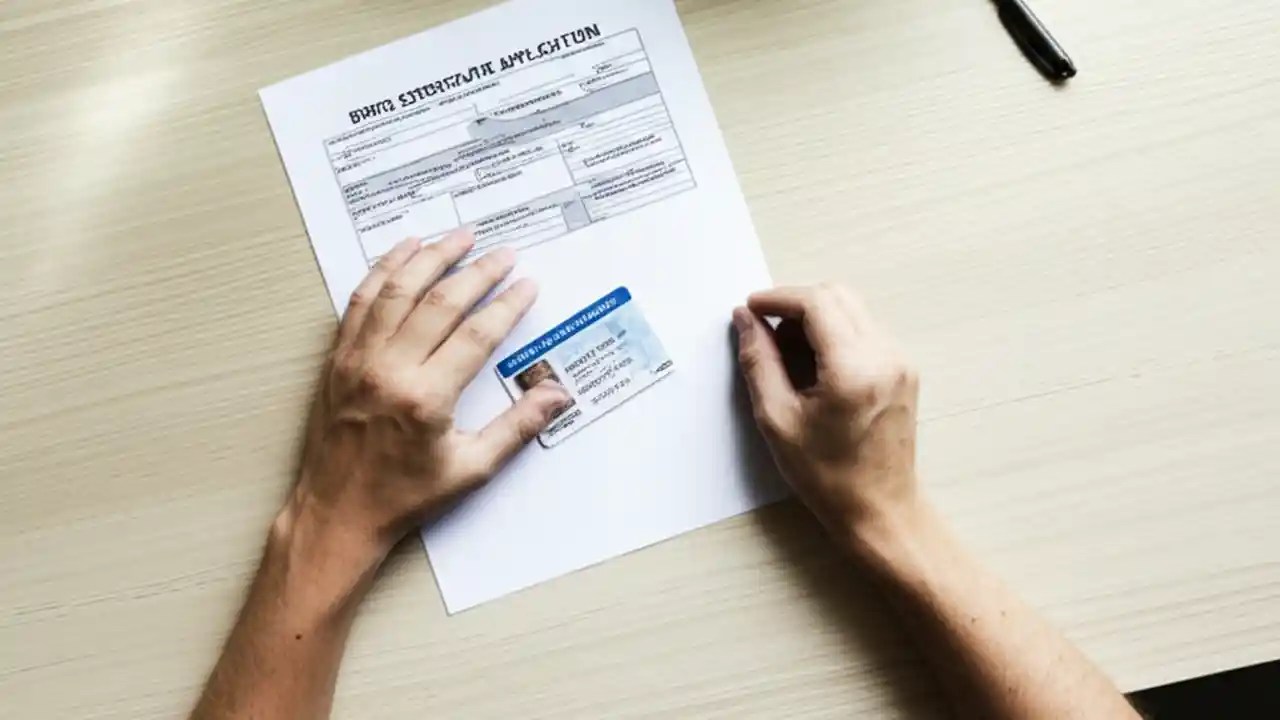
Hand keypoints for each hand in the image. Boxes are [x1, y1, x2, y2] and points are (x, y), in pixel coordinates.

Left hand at [282, 230, 570, 562]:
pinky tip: (403, 252)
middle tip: (503, 254)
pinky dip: (383, 271)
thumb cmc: (404, 497)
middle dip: (476, 273)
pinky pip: (361, 301)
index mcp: (425, 398)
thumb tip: (557, 396)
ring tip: (457, 237)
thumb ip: (517, 427)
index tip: (526, 285)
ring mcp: (359, 360)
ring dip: (430, 257)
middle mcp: (389, 370)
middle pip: (439, 303)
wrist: (338, 513)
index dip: (506, 305)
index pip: (476, 335)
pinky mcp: (338, 359)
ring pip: (397, 291)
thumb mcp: (471, 469)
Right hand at [732, 283, 919, 551]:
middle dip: (796, 306)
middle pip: (837, 295)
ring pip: (852, 309)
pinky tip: (814, 369)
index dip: (778, 298)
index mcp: (855, 369)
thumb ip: (759, 361)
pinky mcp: (903, 369)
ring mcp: (900, 360)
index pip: (816, 303)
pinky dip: (834, 335)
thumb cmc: (828, 476)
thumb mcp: (777, 419)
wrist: (880, 509)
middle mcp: (885, 356)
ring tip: (789, 360)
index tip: (751, 309)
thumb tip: (746, 320)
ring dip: (815, 319)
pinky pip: (864, 330)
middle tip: (767, 335)